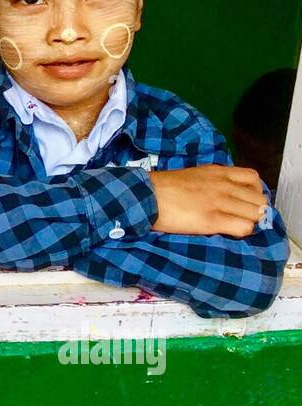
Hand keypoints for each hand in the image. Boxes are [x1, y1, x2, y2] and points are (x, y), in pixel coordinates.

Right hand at [150, 164, 268, 237]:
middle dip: (255, 210)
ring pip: (256, 213)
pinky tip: (232, 233)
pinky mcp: (213, 220)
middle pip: (259, 199)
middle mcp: (224, 185)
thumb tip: (222, 194)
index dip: (254, 193)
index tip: (246, 203)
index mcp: (218, 172)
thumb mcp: (193, 175)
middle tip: (243, 218)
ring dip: (251, 222)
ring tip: (238, 227)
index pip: (253, 179)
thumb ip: (211, 181)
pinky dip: (243, 232)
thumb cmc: (164, 187)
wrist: (146, 195)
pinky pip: (244, 227)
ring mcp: (220, 202)